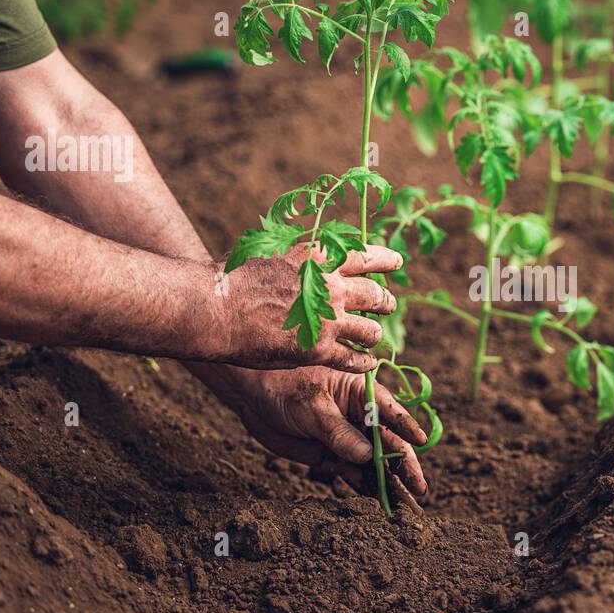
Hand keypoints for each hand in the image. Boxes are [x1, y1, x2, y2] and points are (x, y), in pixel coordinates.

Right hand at [214, 244, 399, 371]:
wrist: (215, 307)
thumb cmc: (234, 276)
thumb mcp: (273, 249)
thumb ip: (300, 254)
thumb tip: (313, 250)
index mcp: (321, 257)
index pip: (367, 256)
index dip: (386, 260)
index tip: (398, 264)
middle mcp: (331, 287)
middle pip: (377, 295)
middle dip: (386, 301)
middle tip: (388, 305)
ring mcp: (327, 320)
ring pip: (371, 331)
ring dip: (375, 335)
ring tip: (373, 337)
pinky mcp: (318, 350)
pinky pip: (355, 360)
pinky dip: (364, 362)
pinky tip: (367, 364)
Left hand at [227, 366, 428, 509]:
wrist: (253, 396)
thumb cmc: (285, 387)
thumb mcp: (313, 407)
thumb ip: (339, 432)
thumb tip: (366, 456)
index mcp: (361, 392)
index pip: (390, 411)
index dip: (407, 427)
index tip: (420, 441)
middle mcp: (360, 416)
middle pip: (389, 442)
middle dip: (403, 465)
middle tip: (418, 487)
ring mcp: (348, 437)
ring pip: (374, 461)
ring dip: (387, 481)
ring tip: (403, 503)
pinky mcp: (333, 455)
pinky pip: (353, 472)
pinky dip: (364, 486)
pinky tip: (377, 500)